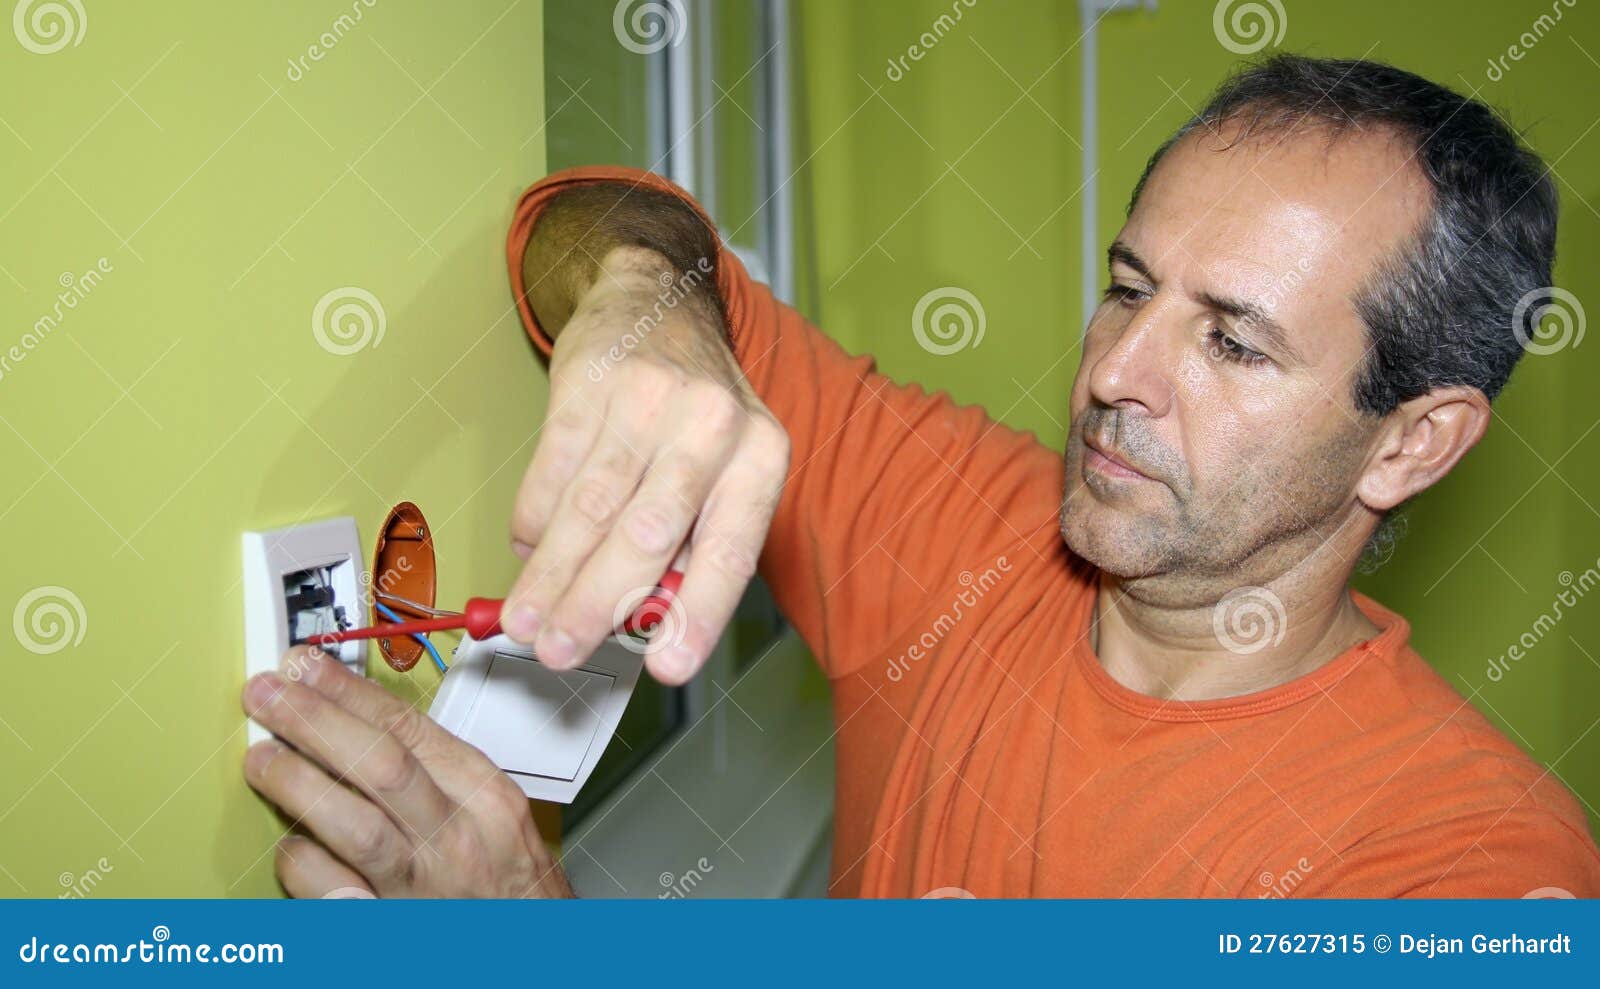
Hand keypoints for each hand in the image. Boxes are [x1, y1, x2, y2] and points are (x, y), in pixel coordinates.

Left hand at [240, 647, 571, 897]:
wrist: (530, 948)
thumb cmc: (508, 884)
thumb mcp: (492, 812)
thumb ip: (437, 771)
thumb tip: (358, 722)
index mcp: (484, 797)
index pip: (410, 728)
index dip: (349, 693)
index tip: (308, 668)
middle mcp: (456, 840)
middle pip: (381, 766)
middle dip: (317, 722)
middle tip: (269, 696)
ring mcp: (424, 888)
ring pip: (356, 828)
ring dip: (300, 786)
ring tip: (262, 758)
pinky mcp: (391, 928)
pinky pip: (336, 897)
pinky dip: (306, 867)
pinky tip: (289, 846)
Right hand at [502, 246, 788, 683]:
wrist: (663, 301)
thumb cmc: (697, 410)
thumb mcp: (728, 468)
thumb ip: (694, 543)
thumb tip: (643, 624)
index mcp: (762, 455)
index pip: (730, 550)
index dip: (698, 615)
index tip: (669, 668)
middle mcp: (713, 424)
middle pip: (647, 534)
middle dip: (596, 605)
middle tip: (562, 651)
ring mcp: (648, 399)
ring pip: (590, 509)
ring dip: (551, 577)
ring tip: (529, 623)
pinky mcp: (589, 382)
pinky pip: (552, 472)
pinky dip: (533, 523)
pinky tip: (527, 555)